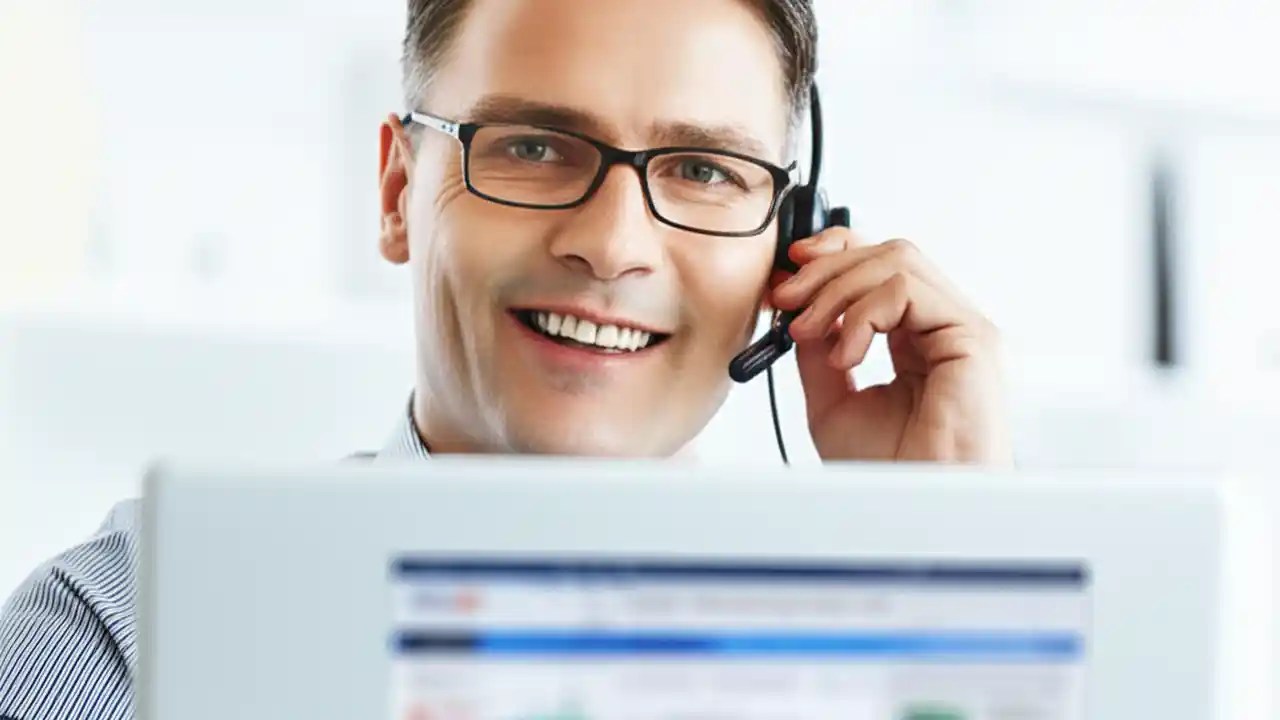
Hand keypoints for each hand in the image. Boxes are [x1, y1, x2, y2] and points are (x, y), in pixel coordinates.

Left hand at [771, 230, 1011, 463]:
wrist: (914, 511)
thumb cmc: (887, 472)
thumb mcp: (831, 401)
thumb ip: (818, 351)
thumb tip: (796, 308)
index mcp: (918, 339)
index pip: (882, 266)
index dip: (835, 254)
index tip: (789, 270)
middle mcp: (945, 327)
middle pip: (887, 253)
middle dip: (826, 268)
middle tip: (785, 298)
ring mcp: (962, 328)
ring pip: (896, 262)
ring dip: (837, 289)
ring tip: (808, 332)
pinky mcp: (972, 337)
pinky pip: (907, 290)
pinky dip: (862, 314)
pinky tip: (846, 357)